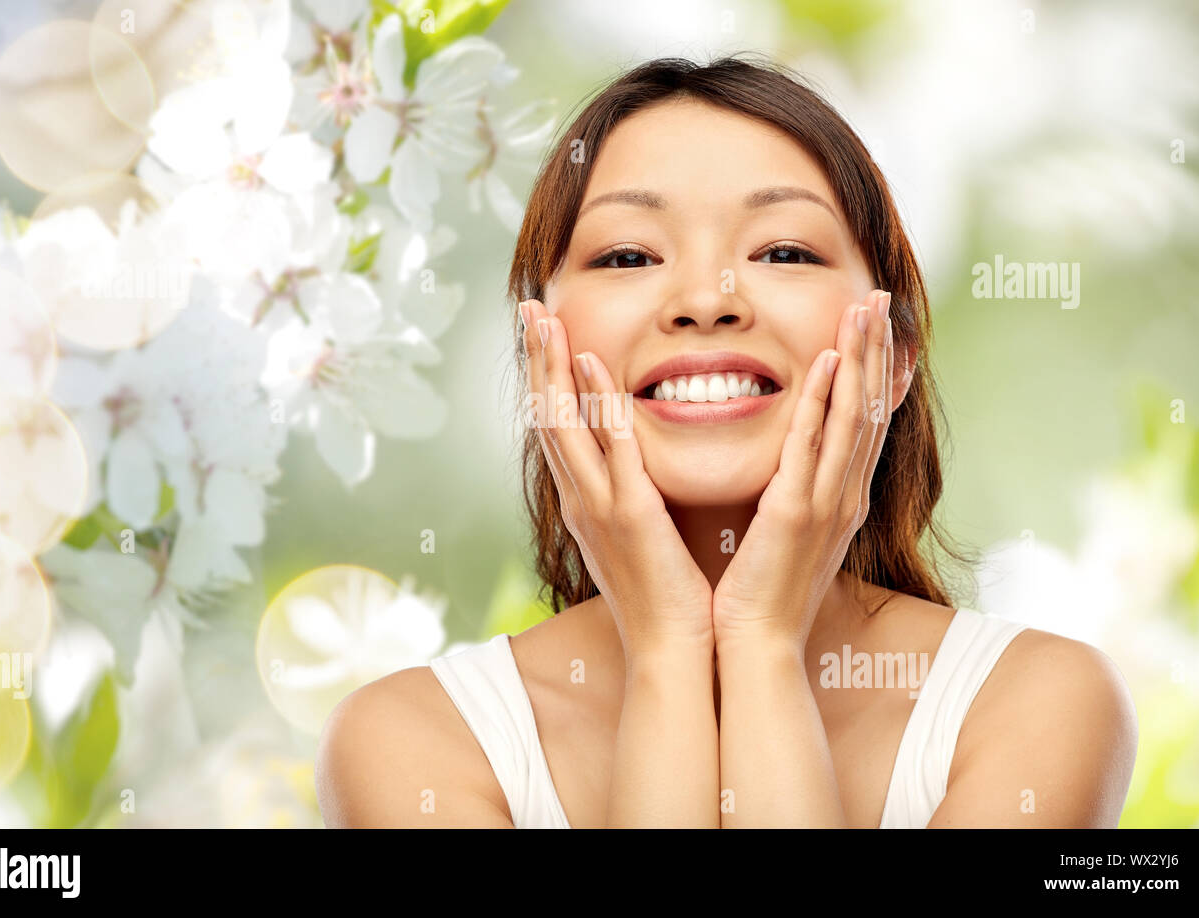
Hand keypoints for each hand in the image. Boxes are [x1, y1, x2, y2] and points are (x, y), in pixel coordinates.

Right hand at [520, 299, 713, 657]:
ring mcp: (600, 505)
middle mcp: (581, 499)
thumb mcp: (636, 537)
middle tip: (527, 308)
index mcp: (585, 502)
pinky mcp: (631, 514)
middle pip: (547, 416)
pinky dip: (597, 405)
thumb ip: (629, 496)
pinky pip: (611, 450)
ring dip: (553, 368)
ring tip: (545, 320)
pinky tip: (591, 366)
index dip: (545, 379)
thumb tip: (633, 466)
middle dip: (536, 360)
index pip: (556, 428)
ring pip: (564, 424)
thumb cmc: (662, 596)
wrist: (670, 650)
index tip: (542, 335)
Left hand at [711, 289, 896, 653]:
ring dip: (860, 358)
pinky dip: (823, 402)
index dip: (875, 372)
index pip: (864, 423)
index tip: (879, 328)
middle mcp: (845, 496)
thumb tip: (790, 468)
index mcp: (841, 499)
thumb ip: (794, 494)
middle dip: (876, 350)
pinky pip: (812, 446)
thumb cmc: (765, 592)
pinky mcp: (797, 513)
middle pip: (868, 408)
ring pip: (851, 417)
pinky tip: (828, 363)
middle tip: (877, 298)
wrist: (756, 643)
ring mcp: (827, 504)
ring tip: (863, 309)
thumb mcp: (788, 535)